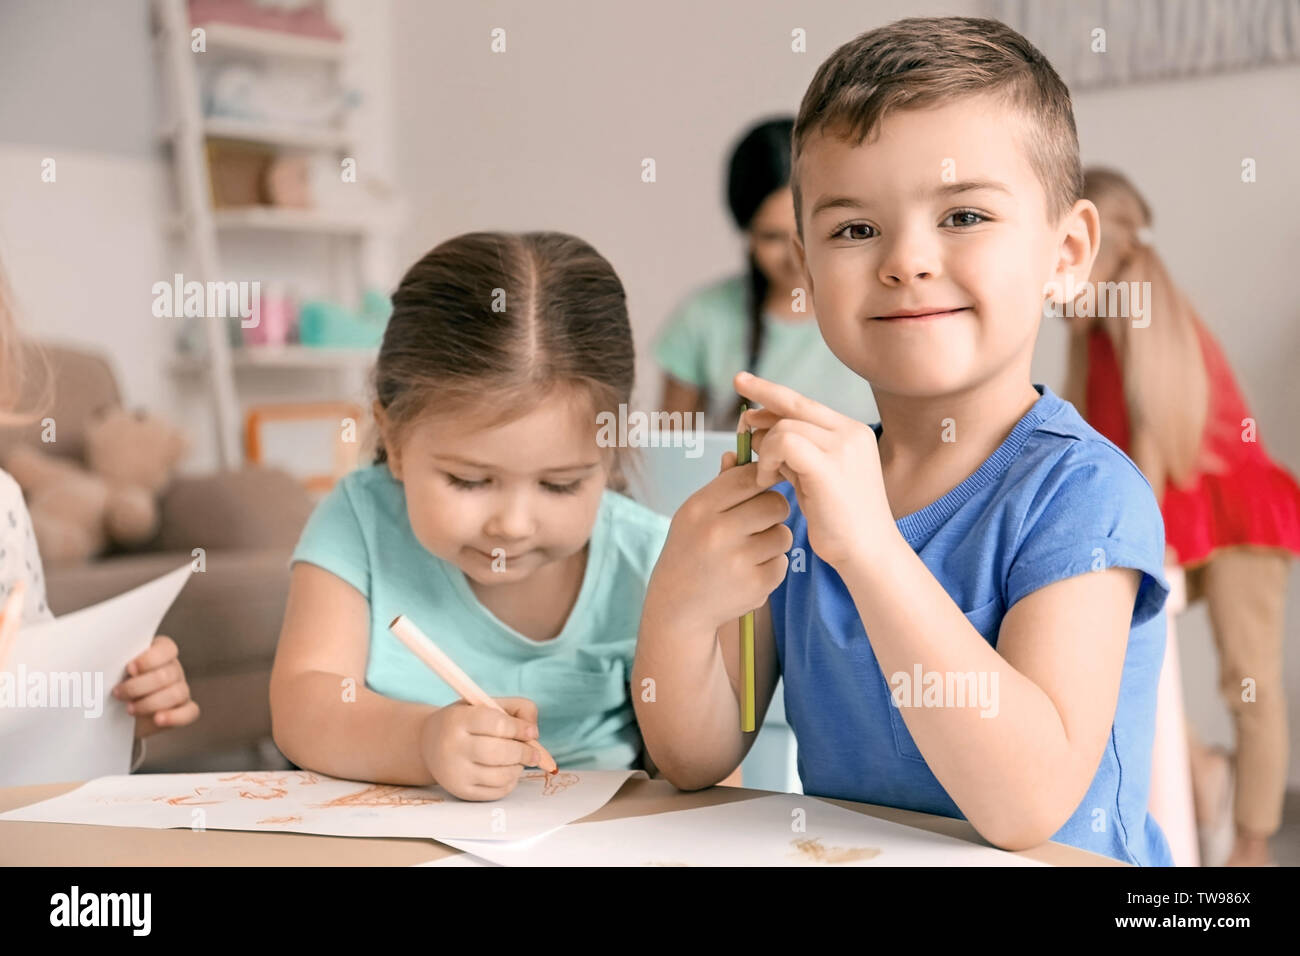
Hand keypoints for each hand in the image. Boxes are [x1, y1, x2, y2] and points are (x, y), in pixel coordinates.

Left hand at [113, 635, 199, 737]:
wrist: (113, 712)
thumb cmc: (110, 684)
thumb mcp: (109, 670)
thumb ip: (111, 661)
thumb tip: (90, 656)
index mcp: (159, 652)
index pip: (166, 649)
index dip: (150, 659)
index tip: (129, 668)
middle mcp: (173, 669)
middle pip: (167, 675)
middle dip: (139, 686)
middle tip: (118, 693)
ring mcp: (180, 689)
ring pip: (177, 693)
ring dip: (150, 703)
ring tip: (128, 709)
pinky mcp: (183, 710)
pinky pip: (190, 712)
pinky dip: (175, 716)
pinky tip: (158, 719)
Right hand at [420, 697, 543, 800]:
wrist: (429, 745)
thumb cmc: (465, 721)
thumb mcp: (485, 704)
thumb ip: (517, 708)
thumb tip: (533, 732)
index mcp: (457, 720)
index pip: (496, 724)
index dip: (519, 728)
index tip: (531, 732)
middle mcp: (452, 747)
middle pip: (500, 753)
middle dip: (524, 753)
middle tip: (534, 753)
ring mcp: (455, 773)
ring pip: (502, 775)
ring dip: (518, 768)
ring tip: (518, 760)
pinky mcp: (462, 792)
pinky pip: (498, 791)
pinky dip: (511, 781)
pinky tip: (507, 771)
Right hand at [644, 439, 791, 633]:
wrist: (678, 606)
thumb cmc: (689, 551)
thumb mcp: (693, 515)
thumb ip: (720, 485)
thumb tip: (738, 453)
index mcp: (700, 508)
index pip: (749, 476)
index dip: (762, 478)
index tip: (764, 486)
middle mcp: (717, 533)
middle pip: (775, 503)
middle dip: (772, 510)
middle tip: (759, 521)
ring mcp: (737, 561)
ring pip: (783, 534)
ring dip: (773, 539)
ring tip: (750, 549)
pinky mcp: (755, 586)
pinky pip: (782, 562)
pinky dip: (771, 565)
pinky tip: (749, 571)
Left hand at [735, 371, 893, 569]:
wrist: (867, 552)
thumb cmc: (839, 521)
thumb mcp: (815, 477)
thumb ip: (794, 452)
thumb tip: (757, 427)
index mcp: (852, 432)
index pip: (804, 402)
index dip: (771, 391)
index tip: (742, 382)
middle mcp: (851, 432)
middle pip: (792, 406)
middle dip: (760, 406)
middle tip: (740, 424)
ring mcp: (843, 447)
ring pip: (783, 427)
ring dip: (764, 451)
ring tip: (765, 477)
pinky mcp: (829, 465)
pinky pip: (783, 443)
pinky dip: (768, 460)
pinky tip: (768, 481)